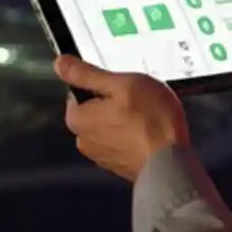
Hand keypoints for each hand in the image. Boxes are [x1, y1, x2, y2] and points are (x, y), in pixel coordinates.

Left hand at [54, 55, 188, 181]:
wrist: (172, 164)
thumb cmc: (149, 120)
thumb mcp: (120, 84)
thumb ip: (87, 74)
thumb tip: (60, 64)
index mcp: (77, 119)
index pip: (79, 91)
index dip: (102, 84)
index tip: (121, 85)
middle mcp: (84, 141)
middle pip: (96, 111)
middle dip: (116, 104)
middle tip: (139, 99)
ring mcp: (103, 158)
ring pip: (112, 127)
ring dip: (127, 121)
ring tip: (150, 117)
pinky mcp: (121, 168)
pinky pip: (125, 144)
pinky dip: (136, 137)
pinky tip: (153, 133)